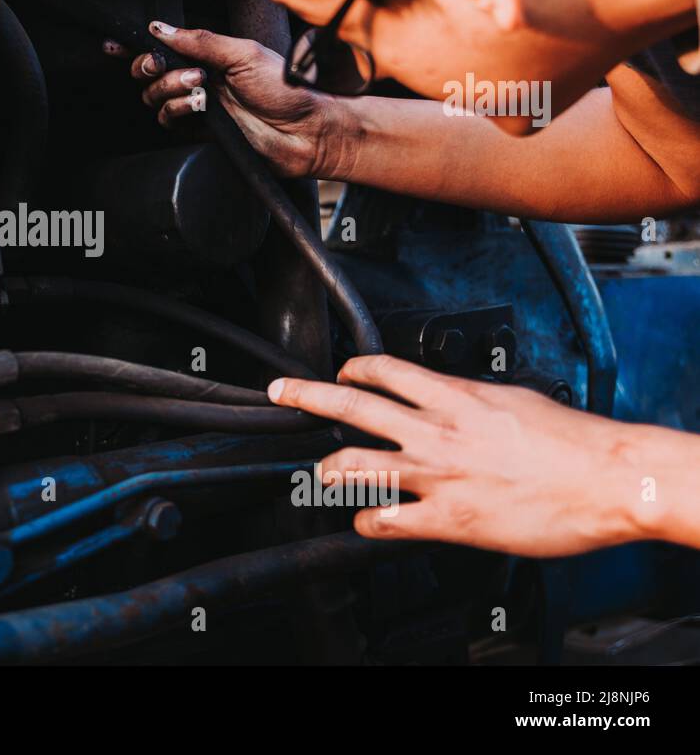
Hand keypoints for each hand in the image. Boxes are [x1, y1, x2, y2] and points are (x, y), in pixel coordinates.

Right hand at [104, 21, 341, 177]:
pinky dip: (177, 109)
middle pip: (149, 72)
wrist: (305, 131)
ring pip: (155, 96)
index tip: (116, 45)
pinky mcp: (199, 132)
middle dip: (150, 66)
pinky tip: (199, 106)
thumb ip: (201, 41)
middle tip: (163, 64)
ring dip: (170, 87)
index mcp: (209, 55)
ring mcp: (197, 105)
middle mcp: (199, 78)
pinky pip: (168, 120)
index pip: (165, 46)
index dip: (137, 46)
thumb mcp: (244, 53)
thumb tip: (161, 28)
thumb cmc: (286, 89)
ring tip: (199, 85)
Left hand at [267, 355, 664, 556]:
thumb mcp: (514, 401)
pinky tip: (364, 523)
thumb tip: (455, 400)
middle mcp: (436, 431)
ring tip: (318, 474)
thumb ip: (473, 402)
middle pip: (352, 404)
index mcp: (455, 397)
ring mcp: (436, 475)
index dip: (352, 367)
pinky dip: (366, 522)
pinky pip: (385, 521)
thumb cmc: (574, 443)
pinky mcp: (446, 518)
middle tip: (280, 392)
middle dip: (306, 395)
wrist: (609, 479)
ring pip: (354, 465)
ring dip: (327, 471)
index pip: (385, 369)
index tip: (339, 370)